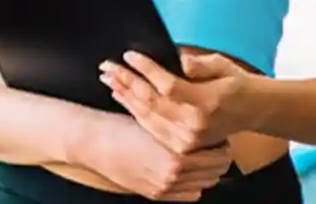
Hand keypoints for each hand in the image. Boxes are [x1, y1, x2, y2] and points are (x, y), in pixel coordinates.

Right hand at [76, 111, 234, 201]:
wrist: (93, 143)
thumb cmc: (121, 127)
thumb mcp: (156, 121)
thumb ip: (181, 129)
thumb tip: (205, 127)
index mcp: (176, 156)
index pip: (218, 156)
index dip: (221, 144)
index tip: (218, 134)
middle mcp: (173, 177)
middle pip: (214, 173)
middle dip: (217, 159)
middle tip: (214, 145)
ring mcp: (164, 188)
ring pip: (203, 185)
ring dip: (206, 172)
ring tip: (201, 156)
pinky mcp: (156, 194)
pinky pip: (189, 195)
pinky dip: (193, 184)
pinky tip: (187, 170)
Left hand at [100, 51, 252, 154]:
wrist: (251, 110)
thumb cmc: (236, 83)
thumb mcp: (223, 65)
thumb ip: (201, 64)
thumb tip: (180, 60)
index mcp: (206, 102)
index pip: (167, 85)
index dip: (146, 69)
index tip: (129, 55)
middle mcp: (195, 124)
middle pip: (151, 101)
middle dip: (126, 81)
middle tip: (107, 66)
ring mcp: (187, 138)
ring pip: (147, 115)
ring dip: (125, 96)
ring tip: (108, 79)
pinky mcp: (182, 144)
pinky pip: (151, 127)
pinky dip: (134, 111)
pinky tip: (122, 97)